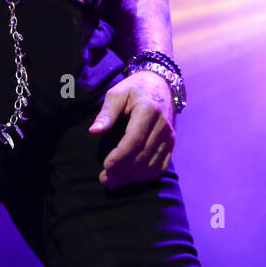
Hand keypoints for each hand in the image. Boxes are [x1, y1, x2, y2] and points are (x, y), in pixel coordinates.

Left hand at [87, 70, 174, 187]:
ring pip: (152, 164)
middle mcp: (162, 126)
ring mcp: (169, 136)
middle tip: (104, 180)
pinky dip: (146, 176)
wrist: (160, 84)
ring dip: (133, 177)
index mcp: (148, 110)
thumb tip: (94, 131)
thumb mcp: (117, 93)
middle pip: (143, 156)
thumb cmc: (134, 88)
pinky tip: (131, 179)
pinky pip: (161, 166)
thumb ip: (106, 113)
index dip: (120, 157)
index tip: (105, 166)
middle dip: (123, 171)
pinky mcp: (171, 143)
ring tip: (114, 182)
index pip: (134, 140)